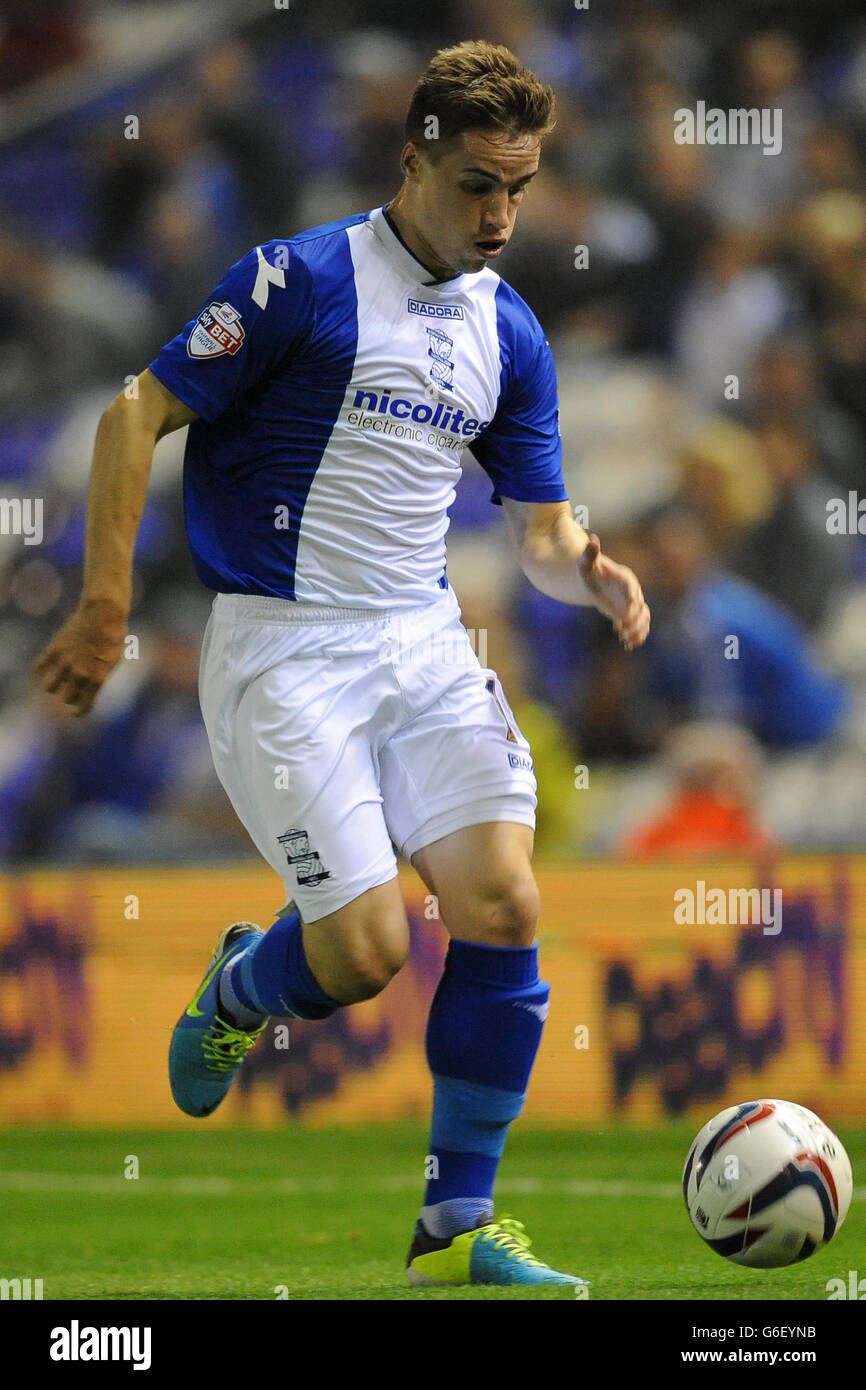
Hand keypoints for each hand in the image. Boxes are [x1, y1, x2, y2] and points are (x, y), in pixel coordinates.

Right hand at [33, 599, 127, 715]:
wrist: (104, 614)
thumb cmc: (114, 637)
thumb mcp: (114, 661)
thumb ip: (100, 677)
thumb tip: (87, 689)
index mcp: (98, 678)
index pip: (84, 706)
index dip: (79, 712)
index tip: (75, 713)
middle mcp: (81, 673)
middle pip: (66, 697)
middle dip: (68, 696)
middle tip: (71, 689)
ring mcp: (66, 661)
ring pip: (49, 687)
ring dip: (53, 686)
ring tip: (57, 680)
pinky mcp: (55, 648)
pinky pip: (38, 667)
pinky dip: (40, 669)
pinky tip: (46, 666)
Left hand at [578, 533, 650, 650]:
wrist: (593, 580)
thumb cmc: (588, 571)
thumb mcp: (585, 564)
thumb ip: (590, 555)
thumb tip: (592, 540)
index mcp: (625, 579)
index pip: (633, 592)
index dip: (630, 605)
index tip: (623, 618)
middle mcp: (634, 591)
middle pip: (640, 608)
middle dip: (633, 621)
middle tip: (620, 632)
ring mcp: (634, 602)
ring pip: (644, 618)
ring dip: (638, 631)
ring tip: (625, 641)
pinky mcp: (632, 613)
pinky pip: (641, 625)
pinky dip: (638, 636)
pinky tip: (628, 646)